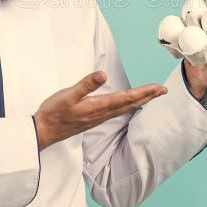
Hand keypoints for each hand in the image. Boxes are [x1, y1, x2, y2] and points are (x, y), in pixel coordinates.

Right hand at [33, 71, 166, 150]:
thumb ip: (85, 85)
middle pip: (130, 104)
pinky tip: (128, 105)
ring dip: (140, 101)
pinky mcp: (93, 119)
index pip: (127, 98)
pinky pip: (116, 112)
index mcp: (98, 106)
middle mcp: (101, 114)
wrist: (43, 132)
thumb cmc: (54, 113)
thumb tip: (103, 74)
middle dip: (148, 97)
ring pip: (125, 108)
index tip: (158, 88)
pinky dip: (127, 106)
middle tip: (163, 91)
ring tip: (151, 95)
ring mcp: (98, 118)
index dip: (144, 92)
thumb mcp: (67, 95)